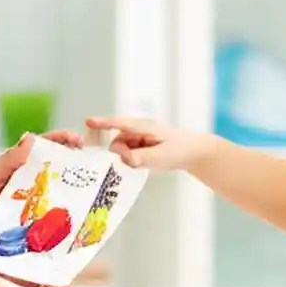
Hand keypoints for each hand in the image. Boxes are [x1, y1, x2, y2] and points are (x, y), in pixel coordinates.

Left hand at [0, 130, 83, 255]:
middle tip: (95, 166)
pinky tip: (81, 226)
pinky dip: (69, 228)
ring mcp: (34, 214)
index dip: (63, 142)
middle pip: (60, 175)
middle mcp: (31, 192)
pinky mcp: (34, 236)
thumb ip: (6, 162)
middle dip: (80, 168)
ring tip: (95, 194)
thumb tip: (30, 138)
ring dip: (80, 198)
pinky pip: (55, 231)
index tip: (77, 140)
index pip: (45, 151)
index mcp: (20, 173)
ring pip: (62, 202)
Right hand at [84, 116, 215, 170]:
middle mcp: (141, 128)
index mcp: (145, 127)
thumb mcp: (161, 157)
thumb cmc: (181, 151)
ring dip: (126, 156)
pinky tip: (142, 165)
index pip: (120, 123)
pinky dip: (132, 158)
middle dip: (118, 152)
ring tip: (142, 165)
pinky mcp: (144, 144)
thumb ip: (140, 158)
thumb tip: (122, 158)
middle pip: (119, 138)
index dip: (103, 123)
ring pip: (124, 146)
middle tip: (127, 164)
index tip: (88, 122)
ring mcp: (143, 136)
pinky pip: (131, 150)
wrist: (197, 151)